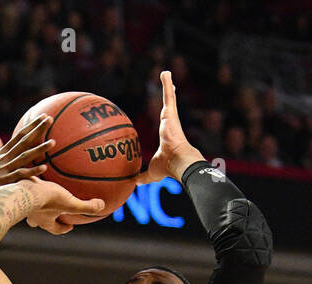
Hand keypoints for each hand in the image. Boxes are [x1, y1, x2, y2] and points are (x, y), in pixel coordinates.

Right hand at [0, 115, 52, 193]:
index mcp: (2, 152)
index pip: (19, 135)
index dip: (31, 126)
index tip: (42, 117)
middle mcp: (5, 157)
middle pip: (24, 141)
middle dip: (37, 129)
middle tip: (50, 119)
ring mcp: (6, 168)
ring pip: (25, 156)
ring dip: (39, 149)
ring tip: (53, 143)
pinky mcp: (5, 180)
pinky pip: (21, 175)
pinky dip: (32, 171)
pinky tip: (44, 167)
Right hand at [22, 178, 105, 234]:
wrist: (22, 191)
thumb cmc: (46, 200)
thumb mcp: (70, 204)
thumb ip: (86, 207)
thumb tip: (102, 206)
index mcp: (45, 221)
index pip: (55, 229)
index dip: (63, 229)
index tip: (70, 226)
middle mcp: (32, 215)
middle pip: (38, 222)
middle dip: (44, 219)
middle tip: (50, 213)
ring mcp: (23, 205)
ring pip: (29, 207)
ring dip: (34, 204)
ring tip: (39, 195)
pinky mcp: (17, 193)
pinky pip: (24, 191)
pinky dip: (29, 187)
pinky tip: (33, 177)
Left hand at [135, 71, 204, 185]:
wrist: (177, 162)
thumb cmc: (167, 168)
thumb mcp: (151, 172)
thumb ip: (143, 177)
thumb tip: (133, 183)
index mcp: (167, 134)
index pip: (167, 122)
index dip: (167, 117)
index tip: (167, 112)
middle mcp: (170, 124)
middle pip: (169, 106)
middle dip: (169, 96)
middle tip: (169, 85)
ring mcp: (171, 117)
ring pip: (169, 97)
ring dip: (168, 85)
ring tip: (165, 73)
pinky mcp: (171, 113)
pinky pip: (168, 95)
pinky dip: (167, 84)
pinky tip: (165, 73)